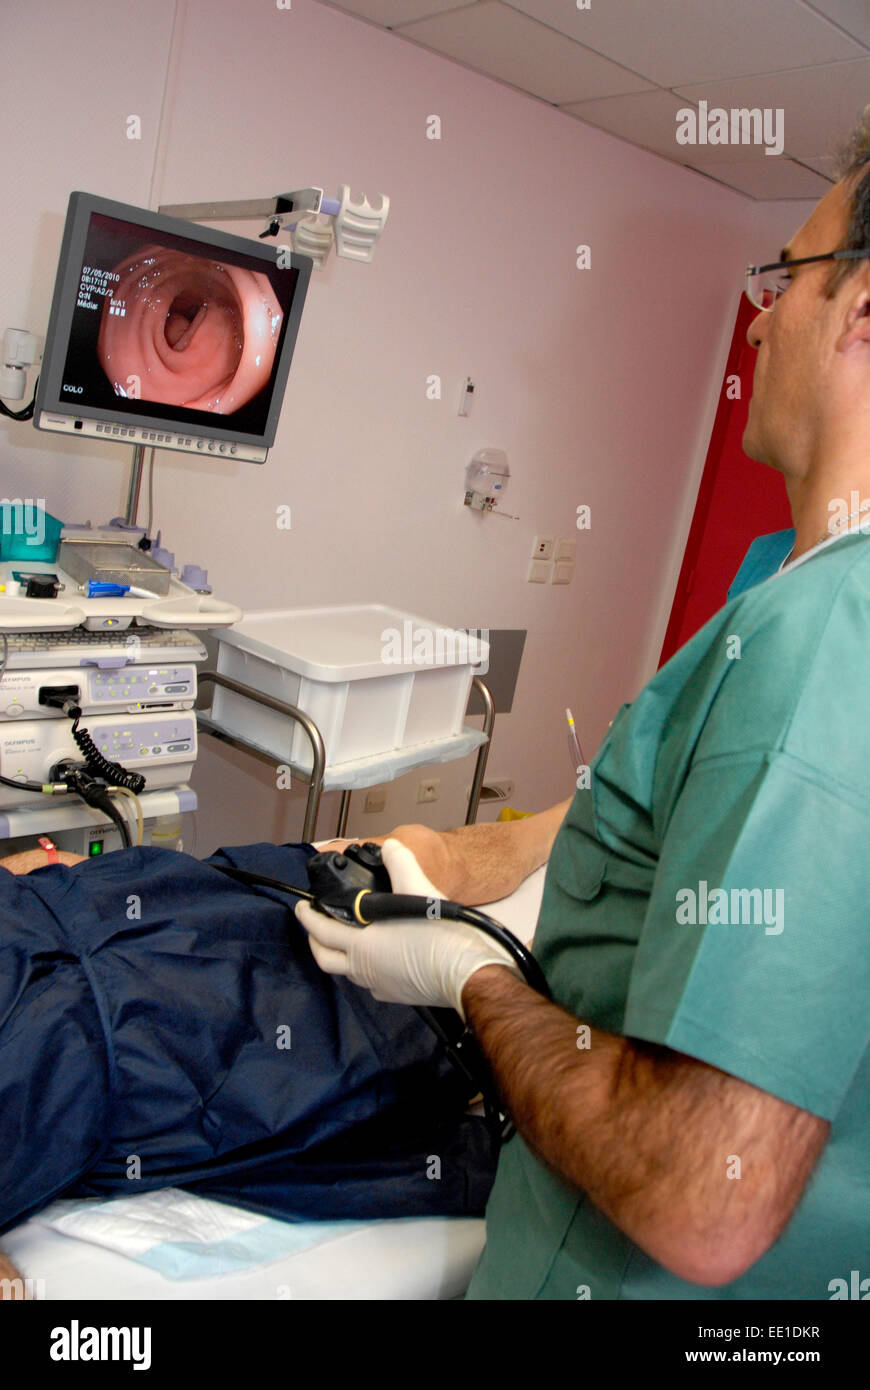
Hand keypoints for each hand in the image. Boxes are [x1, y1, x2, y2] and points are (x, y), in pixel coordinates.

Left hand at [295, 838, 518, 1017]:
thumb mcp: (418, 889)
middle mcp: (364, 970)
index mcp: (361, 945)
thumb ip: (400, 864)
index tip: (301, 908)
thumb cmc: (439, 935)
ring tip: (347, 938)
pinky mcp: (398, 995)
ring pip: (348, 972)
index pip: (322, 931)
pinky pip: (371, 982)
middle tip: (316, 926)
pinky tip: (378, 957)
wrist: (468, 973)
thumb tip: (391, 847)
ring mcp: (380, 986)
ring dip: (341, 955)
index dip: (308, 918)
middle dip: (316, 942)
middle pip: (326, 959)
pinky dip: (365, 968)